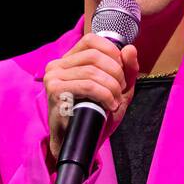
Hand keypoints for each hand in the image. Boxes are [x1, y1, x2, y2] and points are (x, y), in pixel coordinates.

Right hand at [43, 34, 138, 170]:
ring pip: (92, 71)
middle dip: (116, 73)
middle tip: (120, 91)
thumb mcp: (118, 90)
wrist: (81, 142)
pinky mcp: (55, 91)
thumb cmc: (96, 115)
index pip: (92, 40)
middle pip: (95, 55)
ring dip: (112, 87)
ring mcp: (54, 77)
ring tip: (115, 102)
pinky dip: (104, 95)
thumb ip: (127, 70)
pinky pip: (87, 86)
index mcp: (70, 60)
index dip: (112, 53)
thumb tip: (130, 48)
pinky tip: (109, 106)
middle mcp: (58, 65)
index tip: (121, 73)